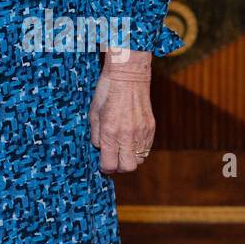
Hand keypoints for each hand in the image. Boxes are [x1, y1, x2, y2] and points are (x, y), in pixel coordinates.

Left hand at [89, 49, 153, 173]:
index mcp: (110, 132)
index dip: (105, 168)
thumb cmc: (107, 91)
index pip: (110, 164)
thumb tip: (99, 148)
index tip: (102, 165)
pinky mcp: (151, 128)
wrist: (128, 75)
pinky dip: (138, 149)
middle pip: (127, 167)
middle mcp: (127, 135)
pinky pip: (146, 148)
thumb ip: (96, 135)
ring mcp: (142, 133)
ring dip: (129, 158)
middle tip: (112, 160)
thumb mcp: (94, 113)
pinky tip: (130, 140)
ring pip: (139, 160)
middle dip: (118, 167)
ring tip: (122, 148)